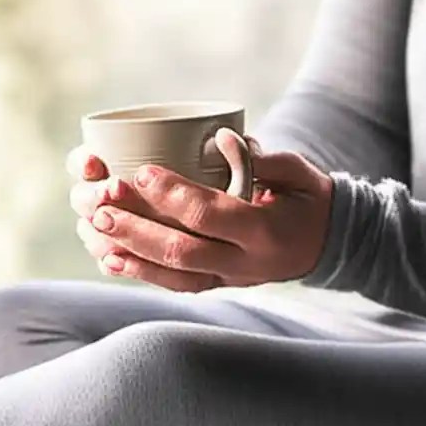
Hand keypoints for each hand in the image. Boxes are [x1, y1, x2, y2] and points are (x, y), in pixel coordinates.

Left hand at [66, 143, 332, 291]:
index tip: (142, 171)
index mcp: (265, 231)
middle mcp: (246, 263)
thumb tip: (224, 139)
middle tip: (102, 205)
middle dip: (136, 229)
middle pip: (182, 252)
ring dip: (130, 255)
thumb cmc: (309, 198)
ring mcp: (232, 280)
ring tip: (94, 232)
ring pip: (173, 276)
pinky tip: (111, 259)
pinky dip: (142, 274)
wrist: (331, 244)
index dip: (173, 195)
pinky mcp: (221, 286)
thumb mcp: (299, 172)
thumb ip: (264, 158)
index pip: (210, 215)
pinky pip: (177, 286)